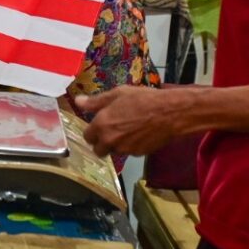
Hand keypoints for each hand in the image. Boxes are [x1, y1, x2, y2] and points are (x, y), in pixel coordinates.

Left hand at [74, 86, 193, 157]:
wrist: (170, 112)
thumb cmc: (143, 99)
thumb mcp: (117, 94)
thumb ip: (95, 101)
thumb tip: (78, 102)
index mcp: (102, 125)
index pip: (87, 137)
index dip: (92, 132)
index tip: (99, 126)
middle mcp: (110, 140)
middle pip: (98, 150)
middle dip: (102, 143)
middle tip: (112, 131)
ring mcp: (124, 149)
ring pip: (114, 151)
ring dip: (117, 144)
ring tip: (129, 129)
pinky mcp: (138, 154)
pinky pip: (130, 152)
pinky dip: (132, 146)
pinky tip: (140, 133)